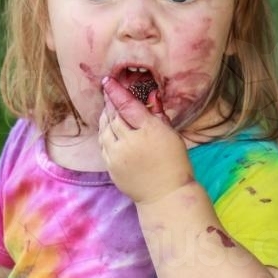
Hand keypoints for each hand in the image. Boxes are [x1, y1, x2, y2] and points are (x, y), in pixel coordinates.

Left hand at [99, 76, 194, 204]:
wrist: (165, 195)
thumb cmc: (174, 163)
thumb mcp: (172, 135)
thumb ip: (158, 114)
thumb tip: (151, 95)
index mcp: (149, 131)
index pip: (127, 105)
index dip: (115, 92)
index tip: (107, 81)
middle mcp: (131, 142)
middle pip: (114, 116)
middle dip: (110, 103)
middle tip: (108, 93)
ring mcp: (118, 155)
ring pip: (105, 129)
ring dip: (105, 117)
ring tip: (108, 110)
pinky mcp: (111, 167)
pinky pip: (103, 144)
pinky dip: (104, 133)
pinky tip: (108, 129)